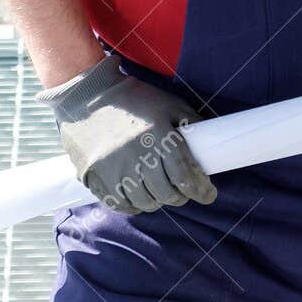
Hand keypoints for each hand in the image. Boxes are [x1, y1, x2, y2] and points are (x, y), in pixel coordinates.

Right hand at [37, 52, 216, 214]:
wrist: (87, 95)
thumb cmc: (134, 99)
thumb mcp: (168, 103)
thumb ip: (190, 122)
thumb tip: (214, 140)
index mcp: (157, 135)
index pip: (184, 175)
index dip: (201, 190)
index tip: (208, 194)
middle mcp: (136, 154)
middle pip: (166, 193)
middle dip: (181, 196)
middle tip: (184, 192)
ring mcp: (114, 168)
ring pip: (144, 202)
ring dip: (157, 201)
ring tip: (161, 193)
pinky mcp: (95, 176)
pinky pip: (120, 203)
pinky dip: (134, 206)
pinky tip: (139, 197)